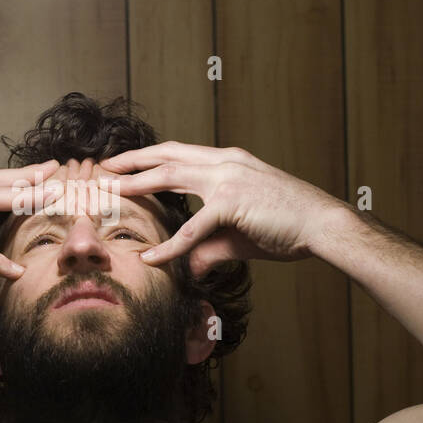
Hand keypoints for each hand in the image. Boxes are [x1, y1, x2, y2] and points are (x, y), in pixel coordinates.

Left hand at [96, 143, 345, 273]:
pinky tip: (151, 259)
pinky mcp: (233, 203)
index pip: (177, 153)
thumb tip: (190, 269)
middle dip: (129, 163)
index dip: (146, 157)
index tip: (119, 164)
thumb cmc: (287, 225)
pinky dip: (169, 246)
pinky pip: (193, 228)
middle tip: (100, 171)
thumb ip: (209, 246)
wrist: (323, 224)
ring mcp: (227, 178)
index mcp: (227, 160)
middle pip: (165, 156)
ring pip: (169, 177)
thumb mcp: (240, 233)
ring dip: (135, 187)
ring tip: (108, 195)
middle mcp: (224, 161)